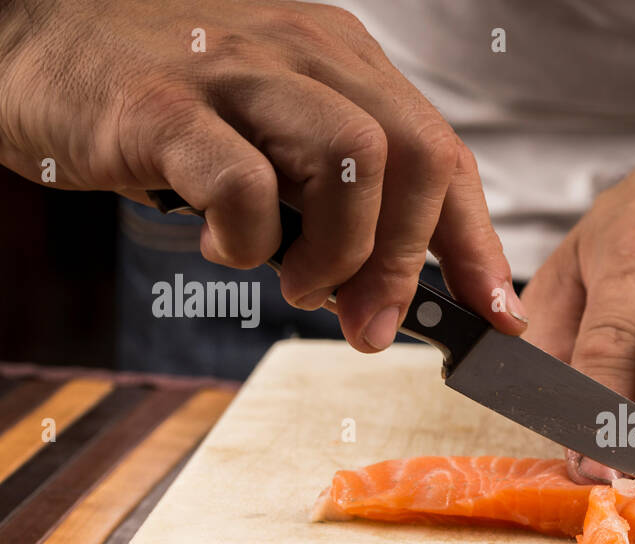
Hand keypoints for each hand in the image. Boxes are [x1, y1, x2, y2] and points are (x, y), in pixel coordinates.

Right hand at [0, 0, 524, 348]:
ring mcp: (237, 72)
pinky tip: (227, 248)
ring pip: (355, 162)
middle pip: (418, 158)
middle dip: (412, 263)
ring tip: (300, 286)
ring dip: (342, 254)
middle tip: (375, 325)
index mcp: (344, 61)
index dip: (476, 244)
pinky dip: (249, 239)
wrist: (34, 32)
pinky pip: (244, 183)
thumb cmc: (163, 97)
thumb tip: (388, 296)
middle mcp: (306, 53)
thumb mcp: (275, 131)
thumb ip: (335, 197)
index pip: (445, 154)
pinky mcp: (163, 108)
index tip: (494, 314)